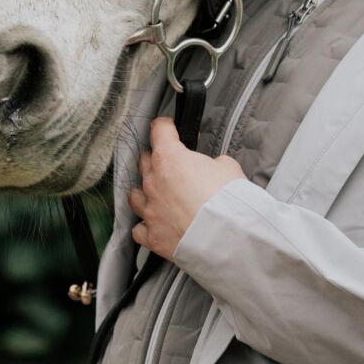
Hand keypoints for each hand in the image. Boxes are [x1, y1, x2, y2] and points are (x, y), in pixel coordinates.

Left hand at [127, 117, 246, 262]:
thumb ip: (212, 163)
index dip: (165, 126)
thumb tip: (211, 168)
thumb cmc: (228, 200)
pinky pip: (139, 229)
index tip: (168, 127)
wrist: (228, 237)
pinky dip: (145, 226)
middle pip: (144, 161)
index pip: (159, 130)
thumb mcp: (227, 166)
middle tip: (170, 162)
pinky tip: (153, 225)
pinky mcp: (153, 237)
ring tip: (155, 193)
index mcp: (169, 158)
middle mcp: (153, 182)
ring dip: (144, 191)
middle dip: (156, 159)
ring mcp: (150, 211)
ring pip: (135, 195)